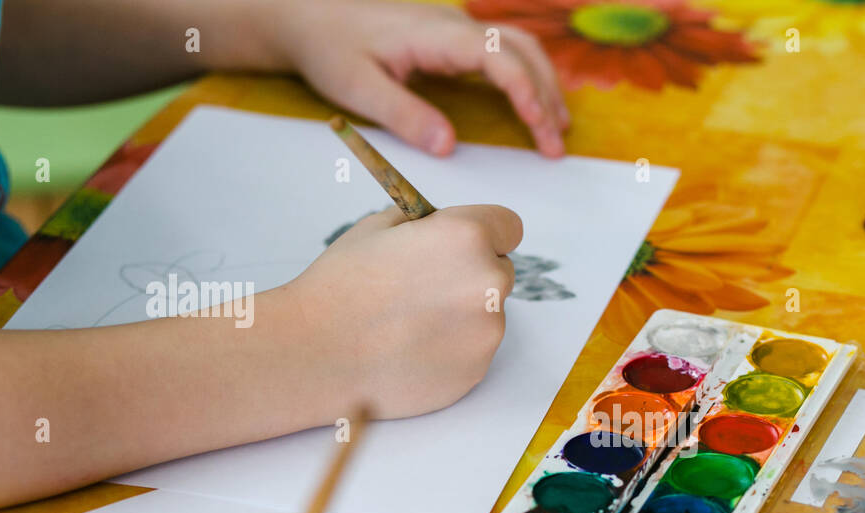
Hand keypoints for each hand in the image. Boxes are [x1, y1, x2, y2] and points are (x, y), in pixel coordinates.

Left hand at [268, 0, 569, 156]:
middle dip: (547, 96)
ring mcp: (455, 27)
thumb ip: (404, 116)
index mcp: (436, 34)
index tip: (542, 133)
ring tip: (558, 127)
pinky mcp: (451, 36)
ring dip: (544, 84)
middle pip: (522, 51)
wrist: (306, 14)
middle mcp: (453, 24)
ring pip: (519, 47)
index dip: (528, 96)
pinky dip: (527, 76)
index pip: (502, 60)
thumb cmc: (329, 47)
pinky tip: (532, 104)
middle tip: (557, 145)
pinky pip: (503, 51)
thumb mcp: (357, 88)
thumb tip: (448, 146)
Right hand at [280, 203, 521, 420]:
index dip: (486, 234)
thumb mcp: (377, 228)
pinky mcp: (477, 370)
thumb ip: (425, 224)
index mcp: (467, 238)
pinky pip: (474, 350)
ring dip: (463, 315)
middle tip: (426, 287)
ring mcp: (487, 333)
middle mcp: (489, 284)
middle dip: (474, 275)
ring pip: (489, 315)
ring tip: (409, 323)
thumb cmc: (341, 286)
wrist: (315, 352)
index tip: (465, 245)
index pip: (509, 227)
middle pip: (502, 272)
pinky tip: (411, 348)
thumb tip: (445, 228)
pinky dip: (452, 348)